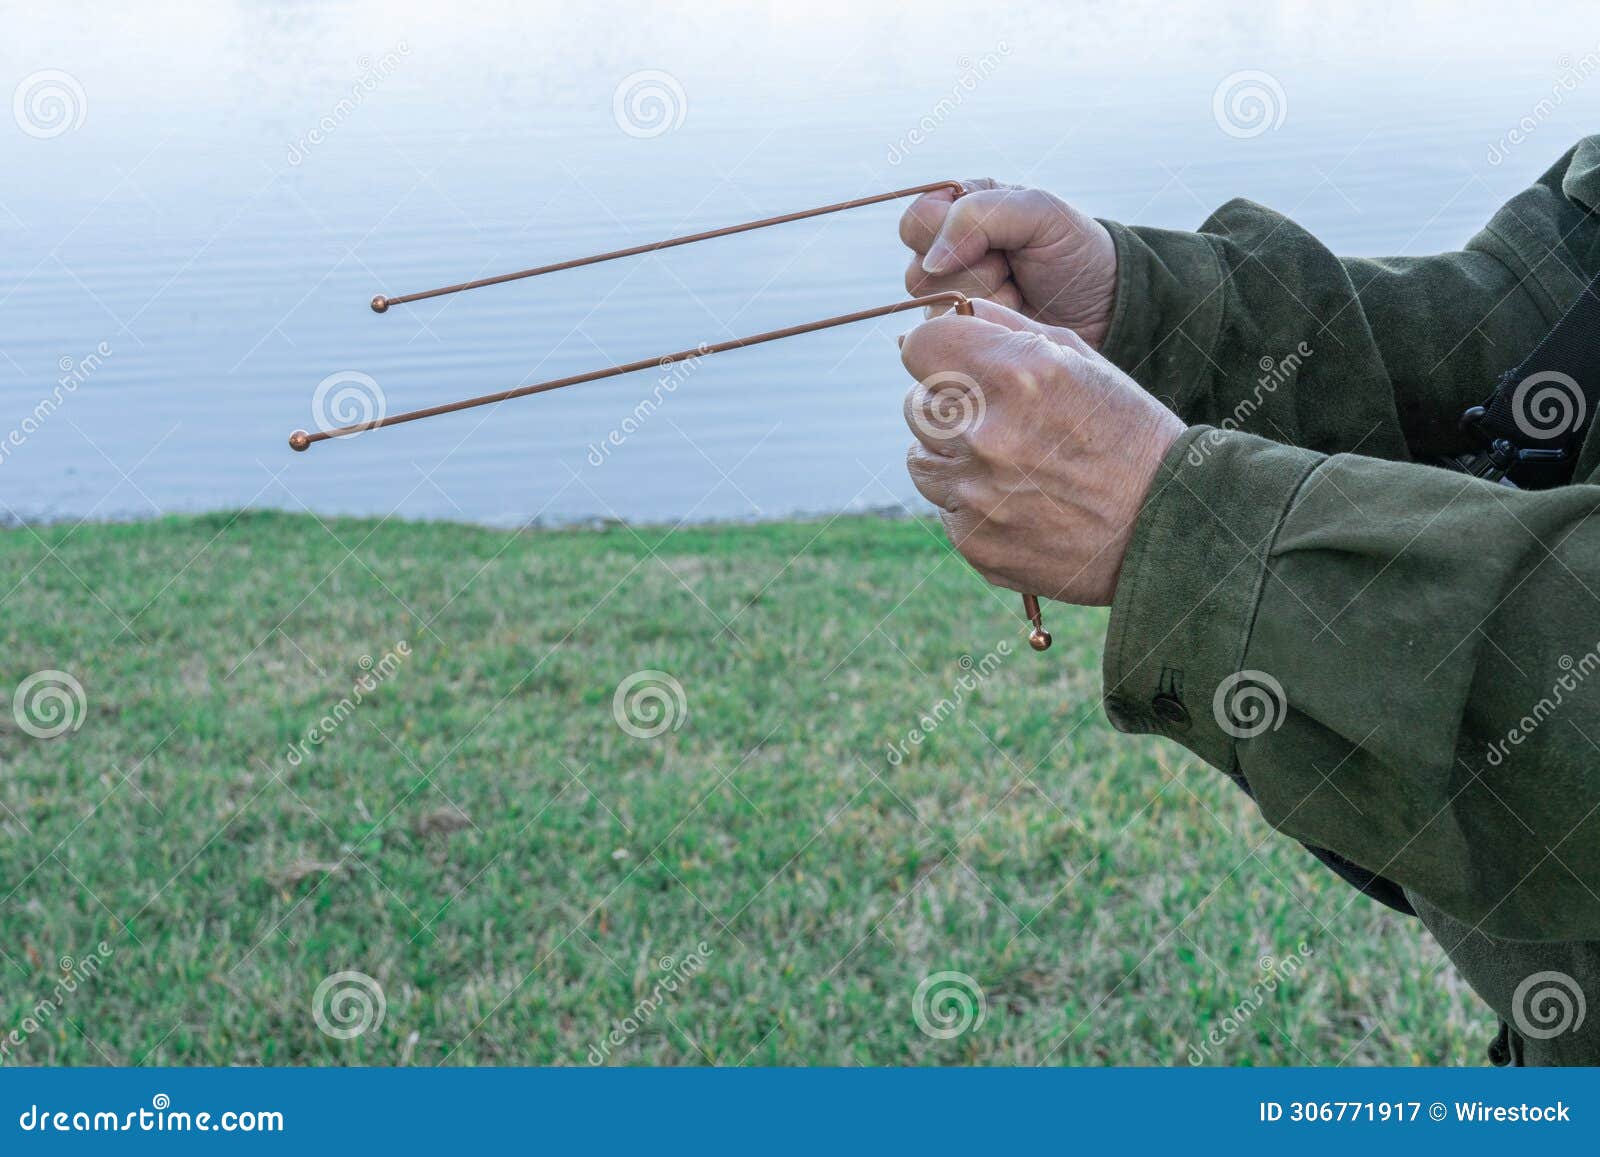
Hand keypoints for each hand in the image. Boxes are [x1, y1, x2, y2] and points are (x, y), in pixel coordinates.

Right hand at [900, 179, 1118, 348]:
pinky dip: (985, 328)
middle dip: (973, 271)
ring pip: (931, 307)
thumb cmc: (1077, 253)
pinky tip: (1012, 318)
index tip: (992, 240)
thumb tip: (931, 261)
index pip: (916, 223)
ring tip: (1017, 293)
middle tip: (1013, 268)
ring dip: (982, 300)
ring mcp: (951, 302)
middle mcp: (948, 256)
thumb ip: (977, 216)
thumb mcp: (1038, 212)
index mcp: (961, 212)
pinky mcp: (962, 340)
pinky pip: (947, 340)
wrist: (1107, 310)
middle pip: (919, 271)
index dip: (946, 233)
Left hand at [900, 300, 1182, 605]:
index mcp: (1016, 376)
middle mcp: (986, 434)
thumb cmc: (1126, 431)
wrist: (1166, 524)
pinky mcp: (973, 540)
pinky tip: (1020, 501)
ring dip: (952, 454)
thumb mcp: (1081, 361)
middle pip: (917, 403)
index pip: (920, 345)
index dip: (936, 350)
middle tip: (998, 419)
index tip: (953, 361)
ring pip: (920, 457)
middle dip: (949, 405)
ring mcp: (974, 493)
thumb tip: (946, 314)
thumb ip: (1007, 328)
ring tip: (1009, 461)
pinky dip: (971, 502)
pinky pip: (945, 507)